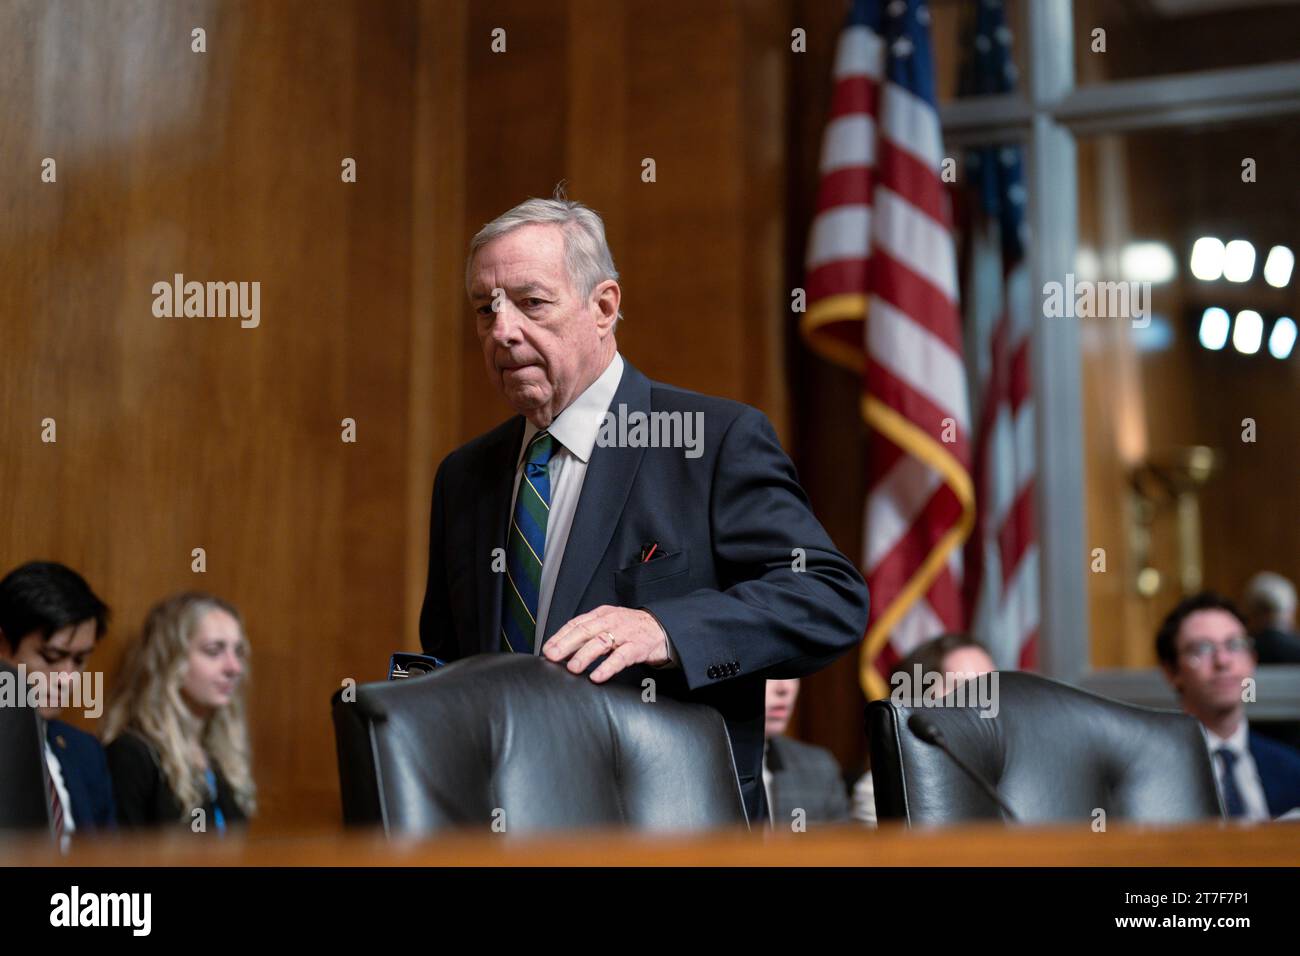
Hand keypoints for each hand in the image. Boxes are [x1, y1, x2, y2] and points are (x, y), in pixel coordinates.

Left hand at [543, 605, 668, 682]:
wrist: (662, 628)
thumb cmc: (631, 628)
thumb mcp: (609, 624)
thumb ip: (589, 633)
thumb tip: (562, 649)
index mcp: (601, 615)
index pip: (577, 623)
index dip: (560, 636)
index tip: (547, 649)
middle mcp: (611, 621)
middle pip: (585, 631)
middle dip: (566, 644)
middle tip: (552, 657)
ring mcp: (625, 633)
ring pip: (601, 642)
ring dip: (584, 655)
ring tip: (573, 668)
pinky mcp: (638, 646)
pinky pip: (621, 657)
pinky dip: (608, 667)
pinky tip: (597, 676)